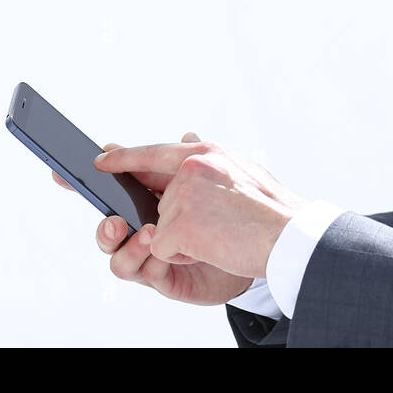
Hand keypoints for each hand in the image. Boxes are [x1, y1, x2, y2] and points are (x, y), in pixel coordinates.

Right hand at [51, 134, 254, 305]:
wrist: (256, 250)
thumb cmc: (225, 215)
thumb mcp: (209, 183)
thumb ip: (195, 162)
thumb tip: (187, 136)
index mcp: (145, 202)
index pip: (110, 192)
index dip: (83, 183)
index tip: (61, 171)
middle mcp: (140, 231)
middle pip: (107, 231)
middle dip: (103, 227)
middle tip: (114, 219)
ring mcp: (150, 257)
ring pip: (119, 258)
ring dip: (128, 245)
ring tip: (148, 233)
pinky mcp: (165, 279)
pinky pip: (147, 273)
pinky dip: (153, 260)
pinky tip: (166, 251)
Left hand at [93, 136, 308, 280]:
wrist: (293, 236)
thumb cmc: (272, 210)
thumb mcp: (240, 171)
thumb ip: (207, 159)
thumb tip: (185, 134)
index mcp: (206, 152)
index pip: (155, 151)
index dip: (126, 156)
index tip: (100, 158)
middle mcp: (191, 167)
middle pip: (158, 201)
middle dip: (175, 221)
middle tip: (213, 225)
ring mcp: (183, 195)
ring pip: (160, 227)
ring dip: (185, 241)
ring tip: (220, 235)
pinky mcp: (179, 226)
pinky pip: (162, 249)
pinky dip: (184, 257)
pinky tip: (212, 249)